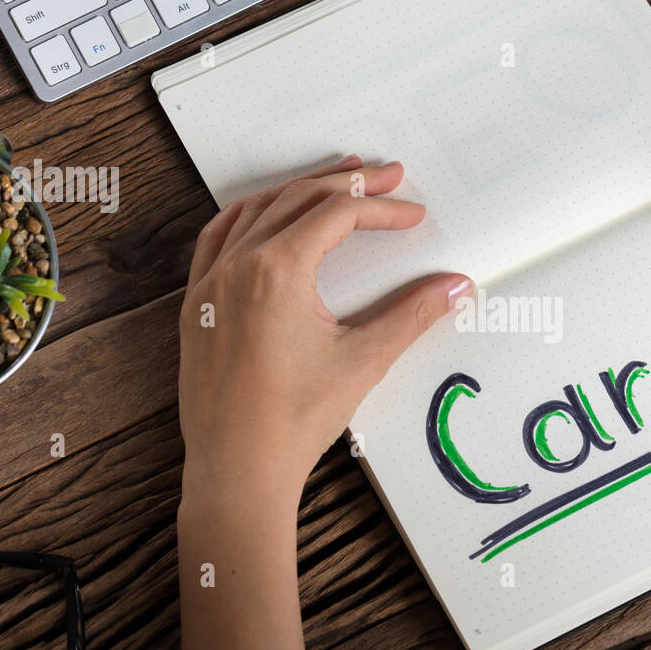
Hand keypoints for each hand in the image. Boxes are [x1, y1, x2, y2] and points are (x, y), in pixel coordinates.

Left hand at [178, 155, 471, 495]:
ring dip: (298, 190)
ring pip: (255, 210)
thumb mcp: (364, 361)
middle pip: (297, 198)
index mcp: (275, 270)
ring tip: (336, 182)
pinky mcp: (195, 306)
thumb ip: (413, 314)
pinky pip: (217, 237)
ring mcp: (209, 284)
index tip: (412, 214)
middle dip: (347, 184)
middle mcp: (236, 266)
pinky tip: (266, 215)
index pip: (337, 215)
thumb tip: (455, 287)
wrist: (237, 471)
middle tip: (387, 177)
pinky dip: (249, 215)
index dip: (381, 208)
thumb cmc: (292, 422)